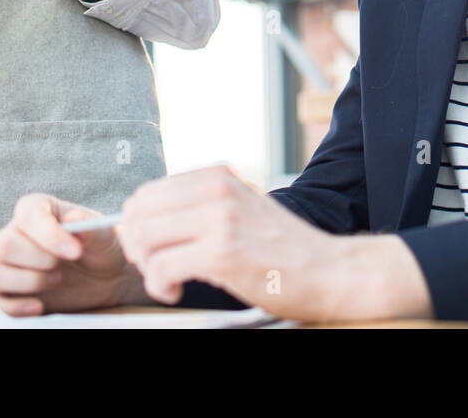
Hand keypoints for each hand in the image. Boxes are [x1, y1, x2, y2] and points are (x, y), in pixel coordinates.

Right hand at [0, 193, 141, 315]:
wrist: (107, 278)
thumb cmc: (102, 248)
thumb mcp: (104, 235)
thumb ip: (90, 227)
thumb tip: (74, 218)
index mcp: (38, 210)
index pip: (27, 213)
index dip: (48, 233)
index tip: (75, 252)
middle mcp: (17, 235)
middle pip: (4, 245)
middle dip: (37, 259)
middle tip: (62, 266)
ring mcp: (9, 265)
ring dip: (26, 282)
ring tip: (56, 280)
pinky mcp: (7, 294)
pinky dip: (12, 308)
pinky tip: (39, 306)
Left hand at [116, 165, 433, 320]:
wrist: (330, 270)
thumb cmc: (283, 248)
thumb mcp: (241, 208)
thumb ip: (199, 206)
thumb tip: (142, 219)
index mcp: (218, 176)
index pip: (147, 193)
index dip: (139, 225)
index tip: (153, 248)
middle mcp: (218, 189)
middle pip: (138, 214)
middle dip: (137, 247)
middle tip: (157, 267)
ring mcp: (221, 218)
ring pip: (144, 239)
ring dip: (147, 267)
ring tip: (168, 279)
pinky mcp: (223, 252)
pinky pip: (161, 267)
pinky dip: (159, 285)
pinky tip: (175, 290)